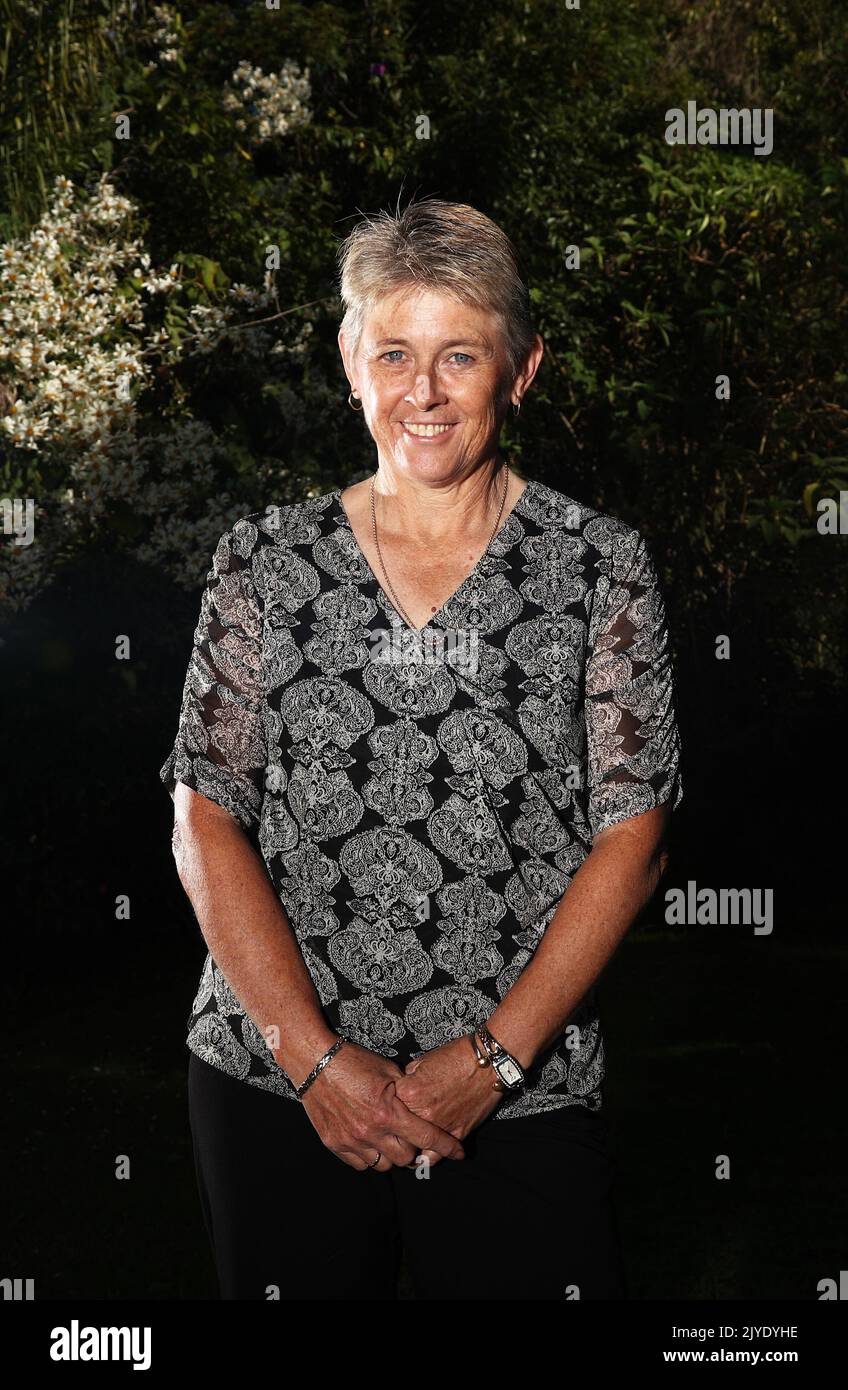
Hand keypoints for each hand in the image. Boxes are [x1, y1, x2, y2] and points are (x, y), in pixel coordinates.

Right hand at [300, 1040, 465, 1171]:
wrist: (315, 1063)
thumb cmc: (354, 1062)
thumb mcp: (388, 1070)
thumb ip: (407, 1092)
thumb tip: (422, 1106)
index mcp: (388, 1111)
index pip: (427, 1137)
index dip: (447, 1147)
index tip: (460, 1153)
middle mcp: (371, 1131)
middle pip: (407, 1158)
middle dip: (414, 1149)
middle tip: (413, 1138)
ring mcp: (352, 1140)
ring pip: (384, 1165)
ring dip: (392, 1155)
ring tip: (391, 1140)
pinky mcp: (335, 1144)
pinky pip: (362, 1164)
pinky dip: (371, 1157)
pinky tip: (372, 1142)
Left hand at [394, 1035, 505, 1166]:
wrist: (488, 1062)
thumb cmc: (457, 1056)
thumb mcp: (423, 1060)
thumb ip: (407, 1079)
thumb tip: (400, 1090)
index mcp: (409, 1091)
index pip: (386, 1106)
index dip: (387, 1106)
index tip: (388, 1108)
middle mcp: (422, 1112)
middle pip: (397, 1130)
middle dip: (394, 1130)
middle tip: (392, 1132)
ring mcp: (440, 1125)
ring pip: (414, 1149)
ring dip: (409, 1150)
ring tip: (405, 1150)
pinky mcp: (457, 1133)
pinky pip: (436, 1155)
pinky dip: (429, 1158)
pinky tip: (423, 1158)